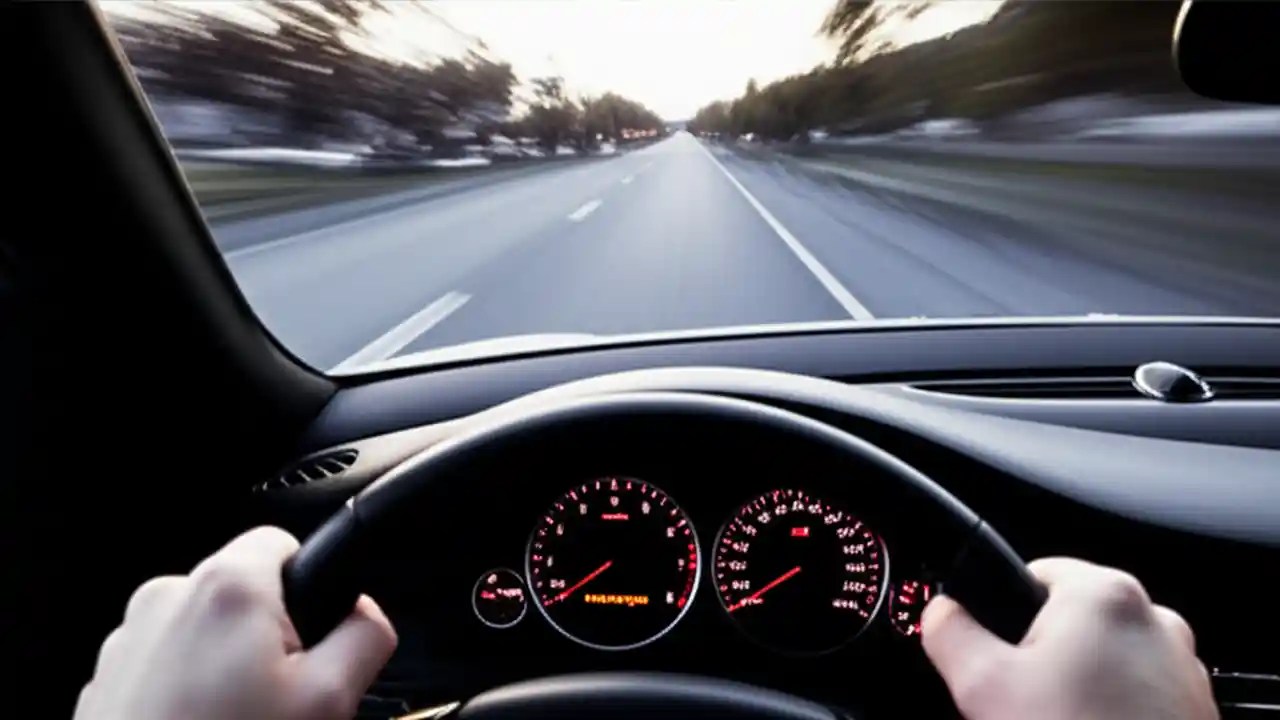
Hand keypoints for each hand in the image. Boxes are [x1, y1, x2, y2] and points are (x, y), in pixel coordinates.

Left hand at [74, 527, 397, 719]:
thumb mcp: (330, 700)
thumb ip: (365, 636)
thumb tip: (366, 615)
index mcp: (225, 588)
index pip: (285, 543)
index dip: (311, 593)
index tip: (312, 645)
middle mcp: (166, 600)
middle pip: (245, 594)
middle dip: (269, 639)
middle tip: (279, 701)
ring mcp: (127, 643)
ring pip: (205, 634)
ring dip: (226, 669)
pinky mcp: (106, 683)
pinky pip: (166, 668)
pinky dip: (187, 694)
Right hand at [922, 557, 1216, 719]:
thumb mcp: (981, 684)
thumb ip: (947, 630)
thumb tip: (940, 611)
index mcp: (1104, 593)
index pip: (1033, 573)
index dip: (1003, 617)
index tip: (1001, 660)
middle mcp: (1155, 619)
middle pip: (1069, 621)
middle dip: (1042, 658)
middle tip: (1026, 703)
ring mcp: (1183, 666)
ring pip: (1104, 660)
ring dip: (1078, 685)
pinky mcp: (1194, 706)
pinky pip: (1137, 694)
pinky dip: (1111, 710)